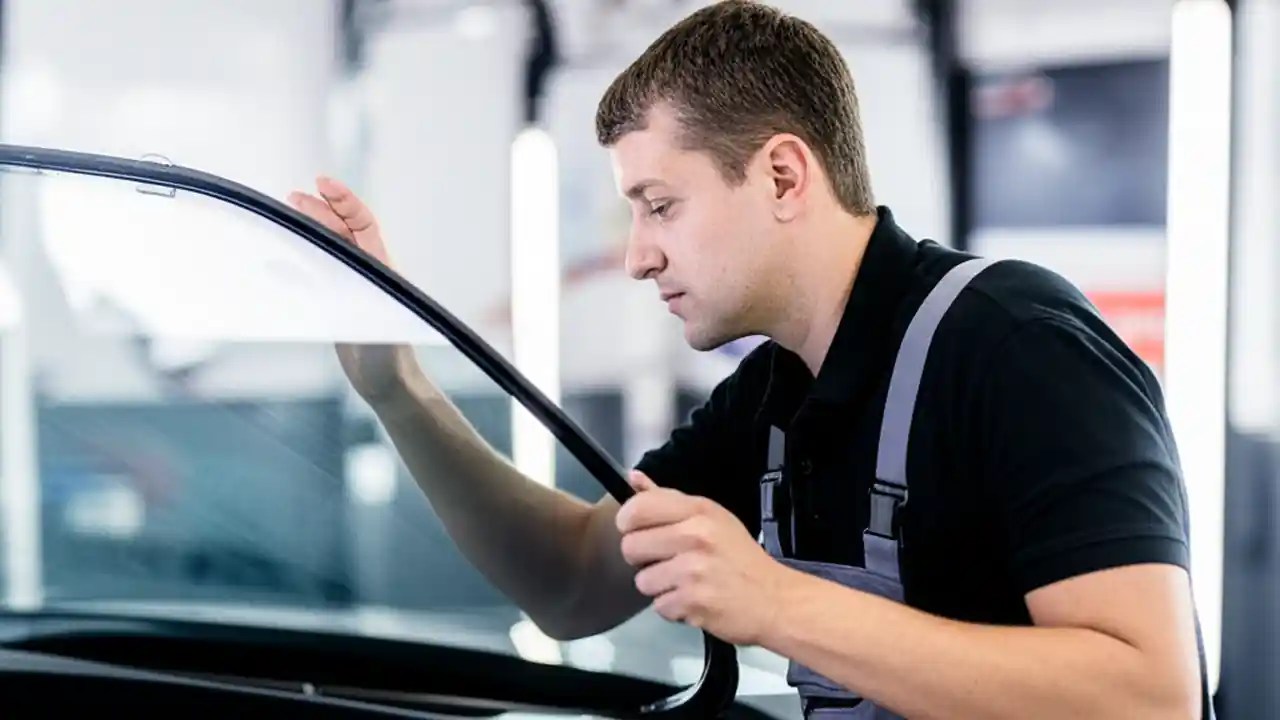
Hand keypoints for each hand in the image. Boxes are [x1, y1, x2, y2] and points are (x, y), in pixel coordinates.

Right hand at [287, 178, 414, 406]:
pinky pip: (320, 270)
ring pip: (331, 246)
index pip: (365, 224)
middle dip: (321, 209)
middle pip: (344, 229)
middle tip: (292, 196)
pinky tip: (281, 255)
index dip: (345, 201)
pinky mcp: (340, 302)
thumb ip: (365, 294)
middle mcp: (370, 272)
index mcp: (384, 269)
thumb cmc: (390, 358)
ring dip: (311, 228)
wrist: (388, 384)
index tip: (322, 183)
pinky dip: (302, 257)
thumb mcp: (379, 324)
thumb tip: (344, 262)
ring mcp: (355, 285)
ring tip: (288, 212)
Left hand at [616, 471, 783, 645]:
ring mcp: (693, 570)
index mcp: (698, 510)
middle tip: (667, 562)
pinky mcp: (693, 601)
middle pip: (631, 547)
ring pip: (642, 581)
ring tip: (686, 583)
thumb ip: (667, 499)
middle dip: (643, 559)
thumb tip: (633, 478)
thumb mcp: (711, 518)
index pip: (637, 508)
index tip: (637, 531)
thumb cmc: (740, 557)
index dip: (628, 522)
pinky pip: (659, 606)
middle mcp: (695, 535)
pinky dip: (674, 608)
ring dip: (660, 587)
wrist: (776, 599)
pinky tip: (694, 601)